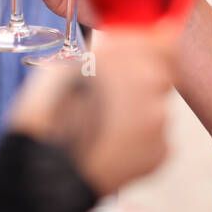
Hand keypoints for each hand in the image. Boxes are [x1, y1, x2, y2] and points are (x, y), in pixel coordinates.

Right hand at [8, 30, 173, 195]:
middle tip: (109, 100)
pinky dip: (138, 142)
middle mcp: (150, 85)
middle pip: (160, 77)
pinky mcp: (161, 152)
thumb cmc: (51, 113)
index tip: (143, 58)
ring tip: (104, 127)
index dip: (153, 50)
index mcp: (128, 57)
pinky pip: (155, 139)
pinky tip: (111, 146)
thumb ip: (110, 53)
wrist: (47, 167)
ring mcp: (158, 121)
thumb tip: (127, 48)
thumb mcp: (71, 64)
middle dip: (140, 85)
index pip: (164, 43)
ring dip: (138, 115)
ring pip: (157, 110)